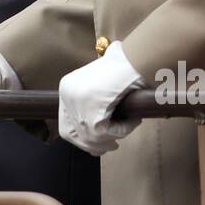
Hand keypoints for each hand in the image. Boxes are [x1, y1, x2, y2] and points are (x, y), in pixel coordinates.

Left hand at [57, 41, 144, 155]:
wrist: (138, 58)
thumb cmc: (127, 65)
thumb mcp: (104, 82)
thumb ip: (96, 103)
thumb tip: (98, 134)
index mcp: (67, 87)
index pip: (66, 121)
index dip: (81, 136)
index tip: (98, 142)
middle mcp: (67, 96)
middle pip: (71, 135)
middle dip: (92, 144)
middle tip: (111, 145)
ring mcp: (77, 107)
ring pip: (91, 139)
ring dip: (113, 135)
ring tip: (130, 123)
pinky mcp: (92, 117)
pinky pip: (107, 135)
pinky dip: (123, 130)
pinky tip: (134, 119)